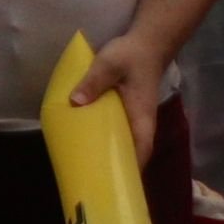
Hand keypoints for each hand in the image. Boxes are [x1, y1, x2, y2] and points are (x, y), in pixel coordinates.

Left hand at [64, 28, 172, 164]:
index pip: (142, 150)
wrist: (147, 42)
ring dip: (111, 151)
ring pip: (126, 142)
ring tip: (88, 162)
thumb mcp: (109, 64)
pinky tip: (88, 137)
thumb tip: (75, 102)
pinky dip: (107, 136)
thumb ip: (94, 82)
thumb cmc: (131, 55)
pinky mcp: (129, 111)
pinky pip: (119, 130)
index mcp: (142, 117)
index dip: (132, 168)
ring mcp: (136, 118)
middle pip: (133, 152)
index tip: (116, 181)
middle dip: (117, 165)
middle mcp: (142, 122)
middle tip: (93, 174)